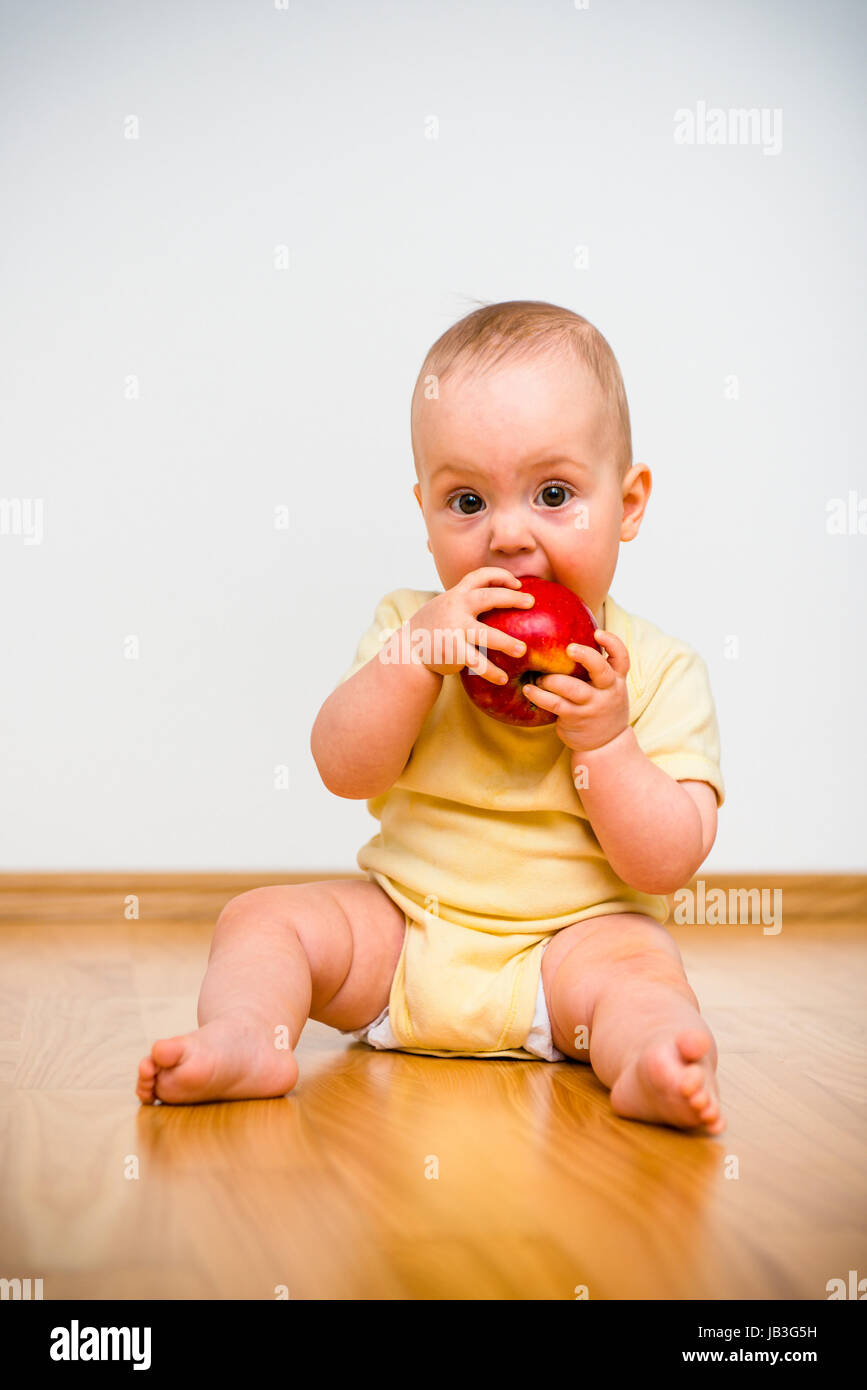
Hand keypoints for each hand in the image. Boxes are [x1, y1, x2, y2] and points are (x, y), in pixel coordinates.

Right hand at [407, 567, 535, 683]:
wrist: (408, 650)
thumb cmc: (434, 627)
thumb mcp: (445, 606)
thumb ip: (465, 600)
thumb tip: (497, 597)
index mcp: (456, 594)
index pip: (479, 575)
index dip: (500, 575)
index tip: (518, 584)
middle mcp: (456, 607)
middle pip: (489, 597)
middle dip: (513, 599)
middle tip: (531, 603)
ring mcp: (454, 628)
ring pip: (488, 634)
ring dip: (507, 643)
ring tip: (523, 650)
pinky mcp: (453, 650)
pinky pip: (477, 661)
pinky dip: (491, 671)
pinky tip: (503, 679)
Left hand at [521, 629, 629, 753]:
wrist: (605, 745)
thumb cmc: (601, 707)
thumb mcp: (608, 688)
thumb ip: (598, 669)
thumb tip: (569, 639)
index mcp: (617, 680)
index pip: (622, 658)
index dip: (612, 643)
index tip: (597, 632)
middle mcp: (608, 692)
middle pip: (601, 670)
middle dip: (585, 656)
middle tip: (568, 648)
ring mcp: (592, 706)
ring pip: (572, 688)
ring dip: (551, 679)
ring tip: (538, 677)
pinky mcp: (575, 718)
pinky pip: (555, 704)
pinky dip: (539, 695)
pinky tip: (528, 690)